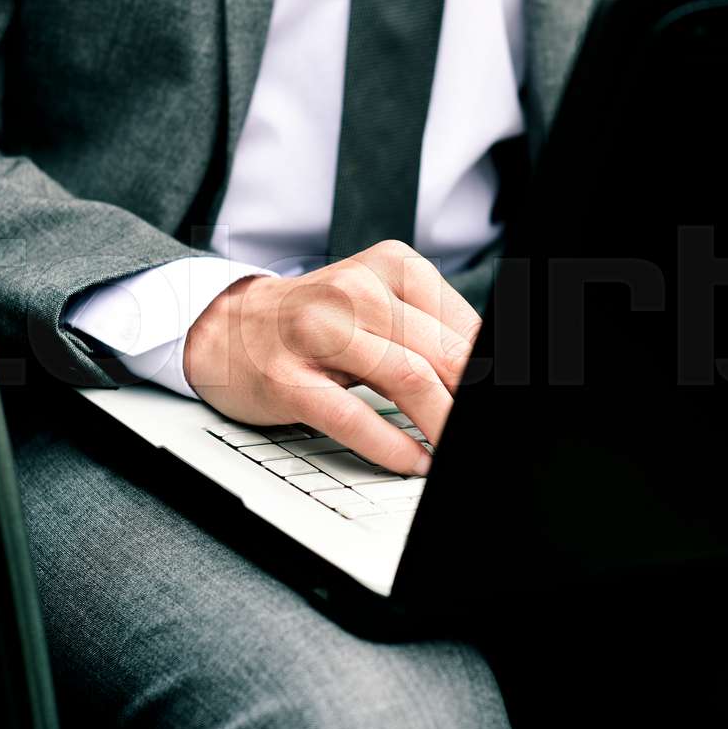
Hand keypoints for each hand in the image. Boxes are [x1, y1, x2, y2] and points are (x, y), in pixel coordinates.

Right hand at [183, 241, 481, 474]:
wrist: (225, 325)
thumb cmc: (316, 319)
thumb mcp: (379, 303)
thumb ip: (434, 330)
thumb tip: (488, 374)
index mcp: (392, 266)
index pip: (465, 326)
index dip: (490, 371)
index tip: (502, 397)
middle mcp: (355, 291)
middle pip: (443, 354)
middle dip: (469, 400)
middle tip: (482, 431)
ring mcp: (318, 333)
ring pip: (407, 379)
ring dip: (442, 424)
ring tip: (454, 449)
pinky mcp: (289, 379)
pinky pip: (353, 417)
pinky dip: (393, 447)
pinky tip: (414, 461)